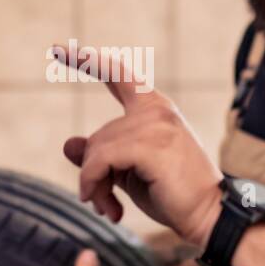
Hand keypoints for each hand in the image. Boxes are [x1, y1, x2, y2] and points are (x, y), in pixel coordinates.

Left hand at [54, 44, 222, 248]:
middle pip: (99, 136)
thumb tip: (67, 144)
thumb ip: (100, 156)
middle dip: (94, 173)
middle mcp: (156, 110)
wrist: (209, 216)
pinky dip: (94, 183)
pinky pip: (102, 159)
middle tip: (101, 204)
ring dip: (94, 184)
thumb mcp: (128, 172)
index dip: (86, 61)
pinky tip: (107, 208)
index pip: (118, 76)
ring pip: (97, 150)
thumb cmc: (172, 195)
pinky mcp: (152, 144)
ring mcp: (156, 124)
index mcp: (154, 109)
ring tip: (108, 209)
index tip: (56, 49)